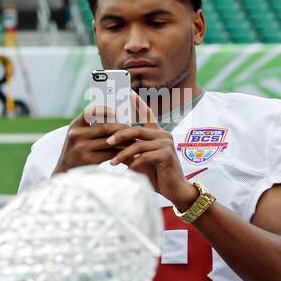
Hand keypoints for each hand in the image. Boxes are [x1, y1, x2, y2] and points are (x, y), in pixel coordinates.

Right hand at [53, 101, 132, 173]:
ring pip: (110, 141)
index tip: (118, 112)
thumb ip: (89, 126)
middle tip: (133, 129)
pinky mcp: (88, 160)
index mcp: (74, 126)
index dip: (105, 110)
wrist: (64, 172)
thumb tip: (114, 115)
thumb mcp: (77, 136)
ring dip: (124, 141)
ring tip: (134, 140)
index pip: (90, 111)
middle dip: (121, 128)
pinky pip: (110, 153)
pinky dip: (120, 152)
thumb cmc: (76, 151)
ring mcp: (81, 148)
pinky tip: (127, 152)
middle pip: (105, 128)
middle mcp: (76, 135)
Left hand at [108, 92, 197, 209]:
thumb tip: (109, 143)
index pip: (147, 114)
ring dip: (123, 154)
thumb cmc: (155, 173)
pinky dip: (135, 163)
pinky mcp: (167, 155)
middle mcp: (162, 135)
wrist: (173, 188)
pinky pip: (146, 156)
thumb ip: (128, 149)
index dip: (138, 103)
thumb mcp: (138, 159)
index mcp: (156, 133)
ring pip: (139, 145)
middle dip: (119, 136)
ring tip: (112, 163)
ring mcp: (166, 144)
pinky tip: (130, 170)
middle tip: (106, 141)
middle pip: (137, 130)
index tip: (128, 92)